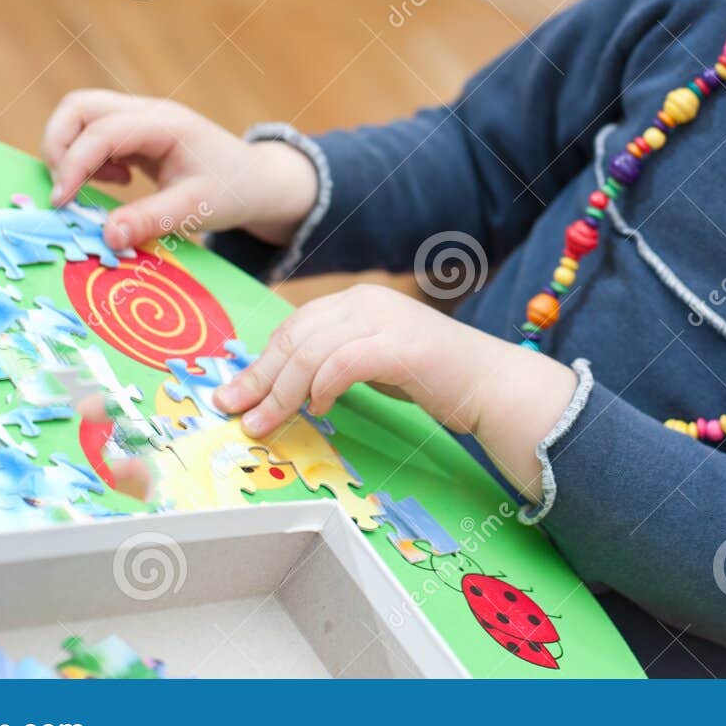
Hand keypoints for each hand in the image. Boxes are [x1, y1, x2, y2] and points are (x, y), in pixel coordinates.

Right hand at [41, 90, 316, 249]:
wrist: (256, 181)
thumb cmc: (232, 191)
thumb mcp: (195, 209)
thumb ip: (151, 220)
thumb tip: (106, 237)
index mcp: (165, 124)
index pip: (101, 131)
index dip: (73, 164)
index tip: (62, 203)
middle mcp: (148, 112)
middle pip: (78, 106)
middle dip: (58, 146)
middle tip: (67, 191)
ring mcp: (140, 118)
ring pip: (81, 116)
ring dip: (70, 151)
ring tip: (95, 187)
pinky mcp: (135, 133)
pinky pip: (93, 133)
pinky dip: (88, 157)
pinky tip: (116, 181)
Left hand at [213, 284, 577, 502]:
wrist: (490, 383)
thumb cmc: (433, 379)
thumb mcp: (372, 364)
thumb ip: (333, 363)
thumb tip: (281, 388)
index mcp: (356, 301)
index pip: (293, 328)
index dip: (259, 363)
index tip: (235, 397)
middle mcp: (366, 302)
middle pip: (294, 337)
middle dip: (260, 379)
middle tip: (238, 414)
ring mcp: (385, 321)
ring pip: (311, 352)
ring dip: (281, 392)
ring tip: (269, 423)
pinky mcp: (400, 347)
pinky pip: (343, 363)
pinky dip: (323, 386)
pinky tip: (321, 407)